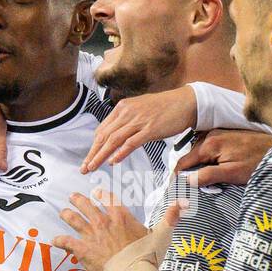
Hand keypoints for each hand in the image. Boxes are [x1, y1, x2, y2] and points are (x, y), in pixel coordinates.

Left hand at [54, 190, 182, 270]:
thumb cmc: (148, 257)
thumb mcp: (162, 234)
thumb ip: (170, 217)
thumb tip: (183, 202)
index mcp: (121, 216)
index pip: (109, 198)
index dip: (102, 193)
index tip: (97, 191)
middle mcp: (104, 222)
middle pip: (87, 205)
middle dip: (79, 199)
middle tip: (73, 197)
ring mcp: (92, 235)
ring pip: (74, 220)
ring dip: (67, 215)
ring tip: (63, 212)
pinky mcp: (82, 250)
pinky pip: (66, 242)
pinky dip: (59, 241)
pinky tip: (55, 240)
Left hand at [81, 86, 197, 172]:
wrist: (186, 102)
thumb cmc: (165, 108)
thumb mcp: (140, 110)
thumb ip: (127, 121)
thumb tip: (117, 136)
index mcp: (122, 108)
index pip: (102, 129)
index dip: (94, 146)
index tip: (89, 158)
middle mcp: (127, 112)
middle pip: (104, 136)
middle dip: (92, 154)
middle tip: (84, 168)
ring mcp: (138, 120)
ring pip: (113, 140)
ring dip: (101, 156)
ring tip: (93, 167)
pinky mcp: (150, 129)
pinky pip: (131, 142)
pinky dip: (120, 153)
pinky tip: (113, 162)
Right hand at [174, 129, 271, 187]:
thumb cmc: (256, 162)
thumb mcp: (231, 173)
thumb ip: (207, 175)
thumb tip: (186, 180)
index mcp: (209, 144)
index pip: (183, 162)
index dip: (176, 178)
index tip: (173, 190)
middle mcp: (209, 136)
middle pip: (189, 158)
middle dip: (187, 173)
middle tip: (187, 191)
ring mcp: (216, 134)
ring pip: (198, 154)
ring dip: (197, 168)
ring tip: (199, 184)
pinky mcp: (224, 136)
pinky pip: (207, 150)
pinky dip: (205, 161)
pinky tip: (211, 171)